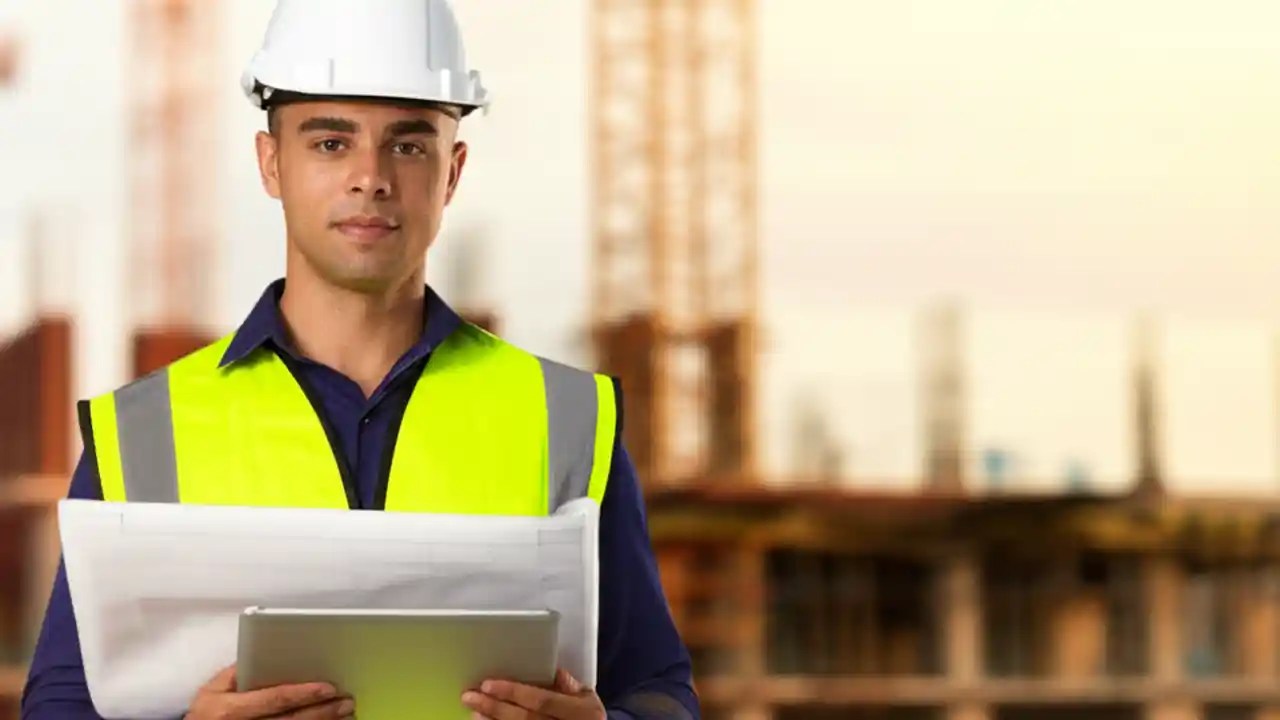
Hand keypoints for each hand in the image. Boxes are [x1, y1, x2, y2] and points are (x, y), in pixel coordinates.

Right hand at [184, 664, 354, 718]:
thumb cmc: (207, 711)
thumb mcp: (214, 688)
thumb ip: (241, 671)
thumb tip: (272, 653)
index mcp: (230, 710)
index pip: (274, 699)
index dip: (304, 693)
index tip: (328, 687)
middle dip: (322, 711)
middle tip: (346, 701)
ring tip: (345, 715)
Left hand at [462, 668, 604, 719]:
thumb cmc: (587, 717)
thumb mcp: (588, 698)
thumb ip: (572, 686)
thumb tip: (556, 672)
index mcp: (579, 713)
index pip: (542, 701)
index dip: (515, 692)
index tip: (489, 683)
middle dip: (495, 708)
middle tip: (471, 696)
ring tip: (474, 712)